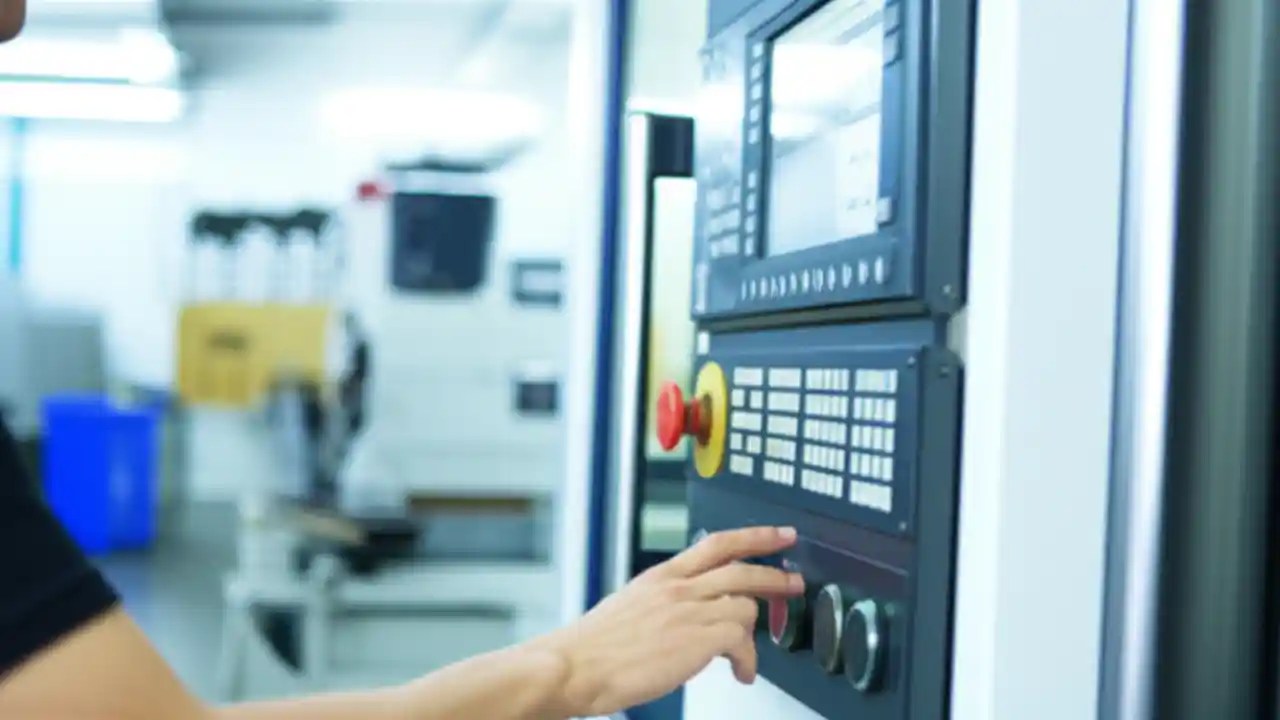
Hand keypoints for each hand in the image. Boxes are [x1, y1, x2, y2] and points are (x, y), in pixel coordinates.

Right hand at [538, 526, 802, 717]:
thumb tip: (685, 615)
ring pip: (746, 605)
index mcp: (661, 576)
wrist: (574, 666)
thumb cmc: (593, 648)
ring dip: (755, 632)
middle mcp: (678, 587)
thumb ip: (662, 604)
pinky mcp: (697, 638)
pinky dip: (747, 659)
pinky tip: (740, 672)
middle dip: (776, 573)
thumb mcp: (629, 608)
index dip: (754, 536)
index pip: (716, 543)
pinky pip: (742, 640)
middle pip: (741, 567)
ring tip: (747, 655)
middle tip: (795, 580)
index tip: (778, 535)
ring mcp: (688, 611)